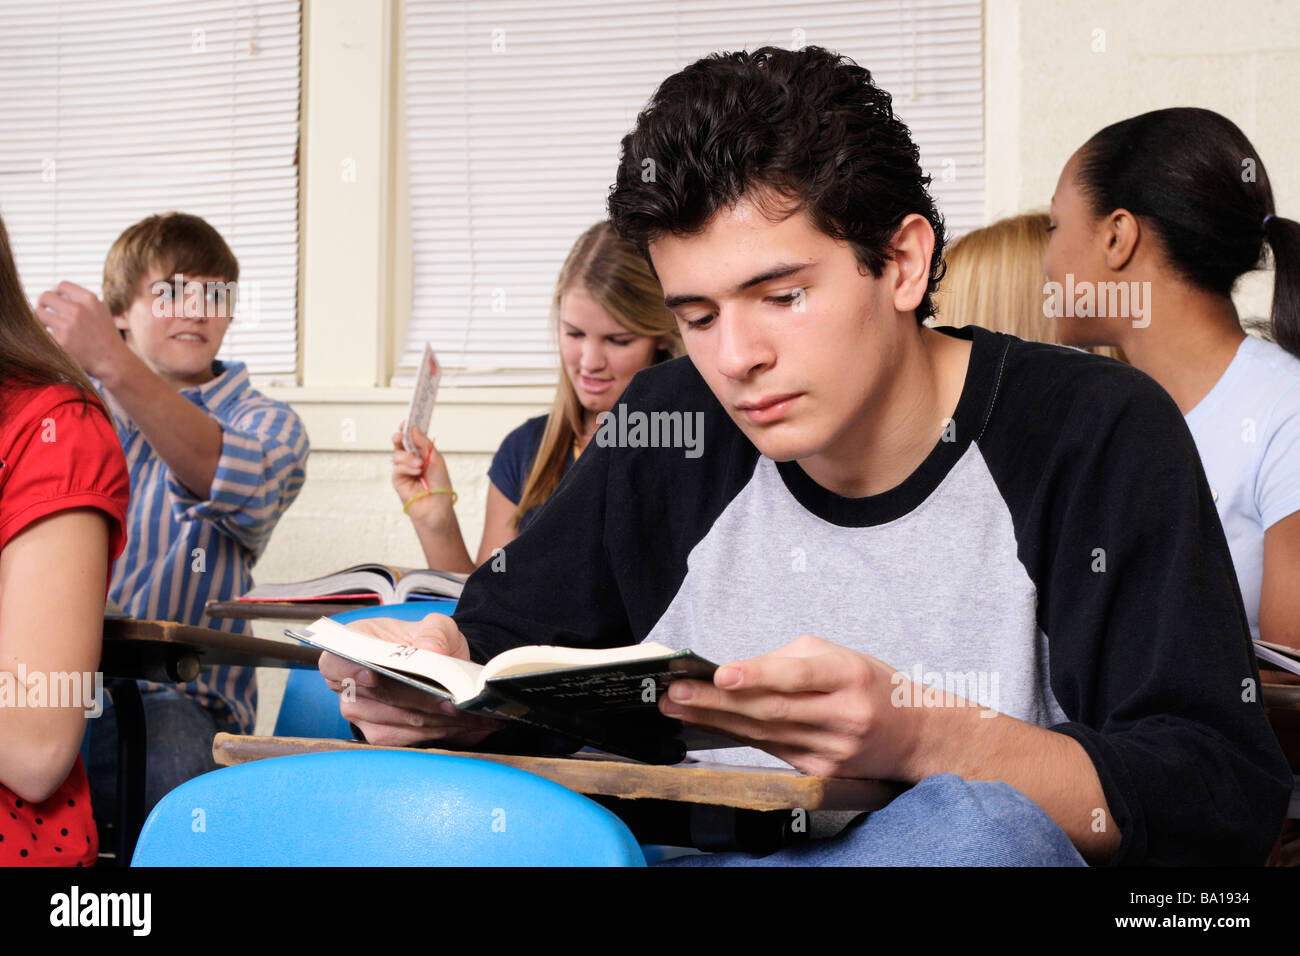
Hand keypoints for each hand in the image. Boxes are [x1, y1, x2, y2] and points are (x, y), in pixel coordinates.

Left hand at [36, 282, 129, 379]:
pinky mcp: (59, 342)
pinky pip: (41, 331)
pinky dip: (43, 334)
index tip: (55, 300)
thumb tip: (58, 293)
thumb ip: (82, 300)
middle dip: (44, 303)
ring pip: (38, 313)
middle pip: (46, 296)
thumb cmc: (106, 336)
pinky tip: (51, 338)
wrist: (113, 361)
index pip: (61, 285)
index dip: (56, 292)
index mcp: (89, 299)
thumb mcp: (101, 311)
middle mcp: (77, 310)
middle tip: (47, 312)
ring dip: (41, 319)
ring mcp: (67, 326)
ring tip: (48, 326)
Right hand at [318, 613, 503, 747]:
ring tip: (471, 715)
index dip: (350, 671)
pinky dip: (443, 732)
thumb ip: (434, 631)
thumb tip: (431, 649)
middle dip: (422, 701)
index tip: (373, 676)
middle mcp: (350, 687)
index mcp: (351, 650)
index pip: (335, 663)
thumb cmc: (426, 643)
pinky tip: (468, 726)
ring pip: (400, 722)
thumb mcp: (435, 626)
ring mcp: (364, 715)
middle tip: (455, 701)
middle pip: (380, 699)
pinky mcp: (383, 736)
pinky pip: (411, 739)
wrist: (441, 665)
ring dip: (438, 721)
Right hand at [391, 422, 453, 519]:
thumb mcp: (436, 460)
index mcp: (423, 453)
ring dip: (408, 458)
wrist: (437, 507)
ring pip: (398, 454)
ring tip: (419, 466)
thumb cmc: (440, 485)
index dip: (409, 429)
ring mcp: (404, 469)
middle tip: (401, 434)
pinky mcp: (398, 479)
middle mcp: (412, 460)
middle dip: (400, 437)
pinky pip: (397, 467)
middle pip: (401, 443)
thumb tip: (413, 428)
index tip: (407, 421)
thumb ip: (424, 444)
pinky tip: (416, 472)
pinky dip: (406, 468)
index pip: (413, 437)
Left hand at [657, 634, 928, 779]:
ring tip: (678, 707)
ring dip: (715, 721)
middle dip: (717, 701)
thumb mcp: (840, 656)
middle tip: (676, 692)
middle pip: (771, 709)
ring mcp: (832, 750)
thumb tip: (734, 673)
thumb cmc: (871, 686)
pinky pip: (771, 751)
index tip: (719, 673)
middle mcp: (843, 715)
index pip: (798, 676)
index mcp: (849, 675)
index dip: (757, 675)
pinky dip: (737, 736)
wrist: (915, 736)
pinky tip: (708, 726)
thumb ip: (789, 660)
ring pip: (764, 734)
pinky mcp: (821, 773)